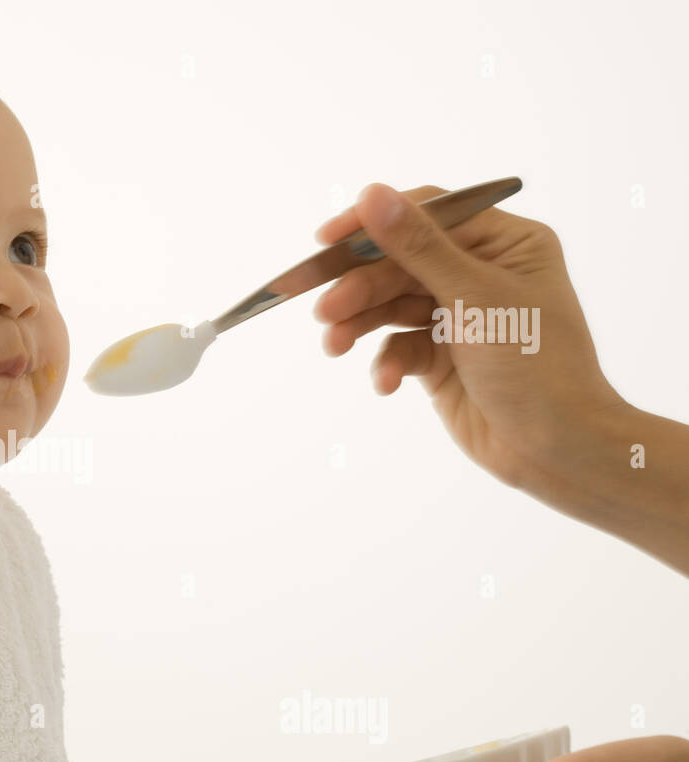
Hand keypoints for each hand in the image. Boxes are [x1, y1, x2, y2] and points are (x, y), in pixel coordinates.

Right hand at [313, 182, 625, 492]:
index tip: (326, 240)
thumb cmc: (537, 365)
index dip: (375, 224)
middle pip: (400, 263)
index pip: (428, 214)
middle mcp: (480, 273)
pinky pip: (397, 347)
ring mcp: (458, 317)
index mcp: (504, 243)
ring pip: (390, 306)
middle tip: (323, 310)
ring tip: (333, 345)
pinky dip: (385, 362)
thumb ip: (418, 247)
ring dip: (359, 324)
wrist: (556, 449)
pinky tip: (386, 383)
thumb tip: (371, 194)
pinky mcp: (440, 358)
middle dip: (359, 288)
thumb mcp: (474, 297)